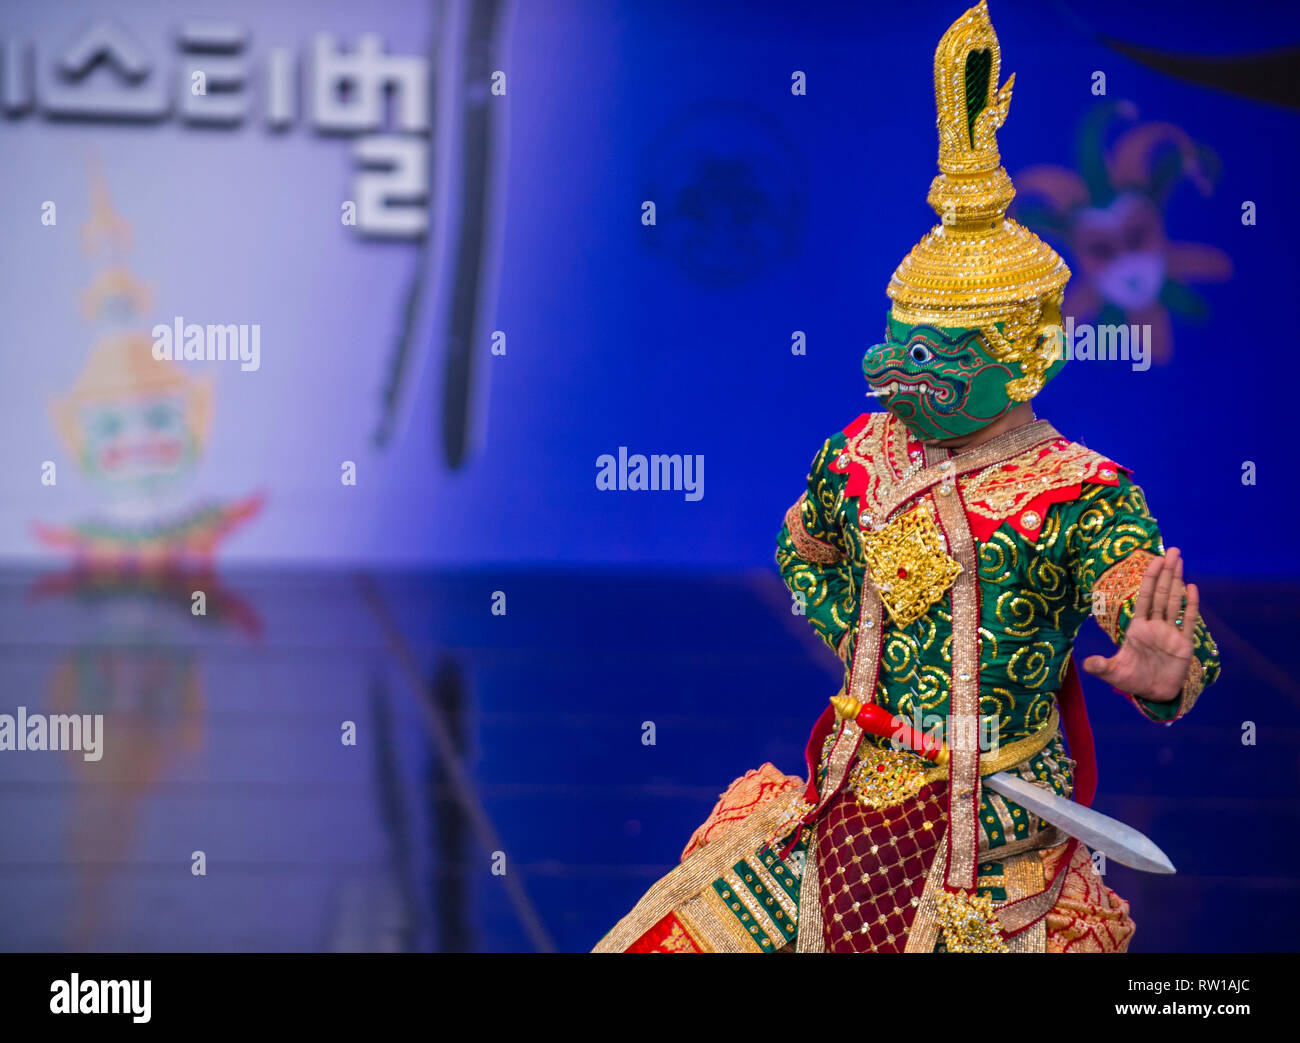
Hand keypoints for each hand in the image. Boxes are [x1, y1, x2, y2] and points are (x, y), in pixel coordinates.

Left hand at [1082, 548, 1197, 702]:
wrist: (1153, 695)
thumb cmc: (1132, 680)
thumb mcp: (1113, 673)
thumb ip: (1101, 666)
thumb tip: (1087, 664)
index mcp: (1138, 628)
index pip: (1144, 598)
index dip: (1149, 579)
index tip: (1153, 559)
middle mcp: (1155, 626)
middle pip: (1161, 593)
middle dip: (1166, 572)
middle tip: (1172, 550)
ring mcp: (1170, 633)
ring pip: (1174, 602)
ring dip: (1178, 581)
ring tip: (1180, 560)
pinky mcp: (1184, 644)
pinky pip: (1187, 621)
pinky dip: (1191, 605)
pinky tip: (1192, 587)